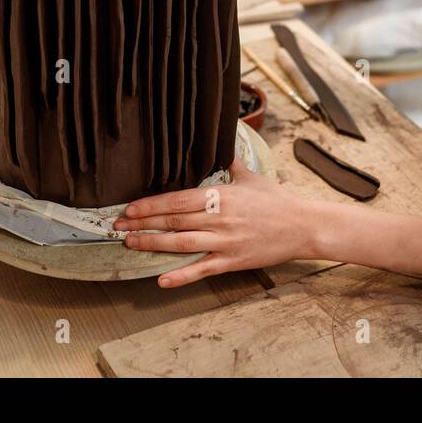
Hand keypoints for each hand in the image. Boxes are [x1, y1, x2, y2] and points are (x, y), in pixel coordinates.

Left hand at [113, 158, 318, 286]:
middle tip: (118, 225)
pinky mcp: (232, 261)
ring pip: (181, 243)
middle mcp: (219, 219)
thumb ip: (230, 162)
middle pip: (173, 221)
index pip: (177, 200)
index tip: (130, 207)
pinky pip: (202, 269)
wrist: (304, 226)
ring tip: (130, 243)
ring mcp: (225, 242)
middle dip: (142, 223)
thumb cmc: (277, 201)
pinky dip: (180, 276)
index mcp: (221, 196)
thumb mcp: (251, 176)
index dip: (151, 204)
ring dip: (152, 244)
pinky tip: (161, 280)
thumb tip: (219, 142)